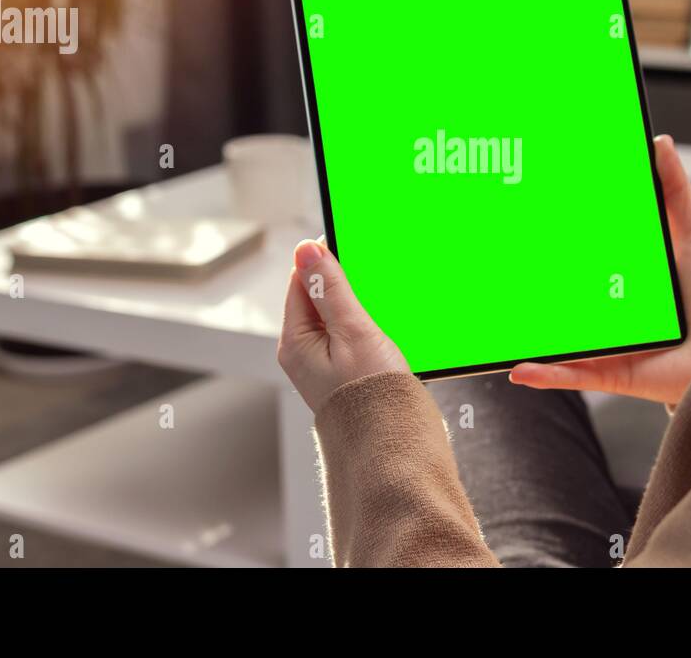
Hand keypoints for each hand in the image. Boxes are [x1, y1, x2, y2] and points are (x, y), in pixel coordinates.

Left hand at [277, 238, 409, 411]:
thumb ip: (330, 288)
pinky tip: (384, 329)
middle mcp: (303, 352)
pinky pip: (349, 334)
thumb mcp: (353, 330)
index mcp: (295, 341)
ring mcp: (322, 363)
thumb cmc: (373, 394)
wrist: (395, 445)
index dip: (324, 260)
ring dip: (358, 305)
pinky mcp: (344, 371)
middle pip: (317, 297)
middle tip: (372, 282)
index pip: (300, 280)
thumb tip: (306, 249)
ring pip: (336, 315)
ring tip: (381, 312)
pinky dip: (365, 325)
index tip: (351, 246)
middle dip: (343, 284)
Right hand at [509, 135, 690, 405]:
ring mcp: (610, 345)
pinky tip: (518, 370)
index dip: (553, 251)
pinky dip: (546, 374)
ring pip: (561, 342)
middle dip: (528, 297)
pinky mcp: (615, 373)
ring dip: (527, 340)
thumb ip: (673, 191)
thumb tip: (660, 142)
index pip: (582, 264)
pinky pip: (575, 375)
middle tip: (494, 276)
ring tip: (496, 328)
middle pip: (563, 305)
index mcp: (624, 282)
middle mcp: (611, 314)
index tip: (522, 231)